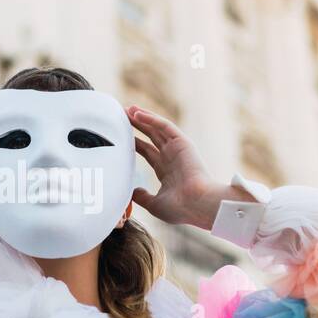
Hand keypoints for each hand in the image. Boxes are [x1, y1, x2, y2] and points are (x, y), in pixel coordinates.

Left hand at [127, 106, 228, 228]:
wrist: (197, 204)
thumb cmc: (180, 208)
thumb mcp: (154, 204)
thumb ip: (142, 196)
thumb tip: (132, 192)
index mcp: (166, 170)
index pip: (147, 151)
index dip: (134, 142)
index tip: (120, 136)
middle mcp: (171, 157)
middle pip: (150, 136)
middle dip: (137, 126)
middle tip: (121, 116)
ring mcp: (177, 149)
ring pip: (156, 128)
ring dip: (142, 117)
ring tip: (127, 109)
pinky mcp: (182, 143)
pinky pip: (165, 126)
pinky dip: (152, 119)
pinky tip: (138, 113)